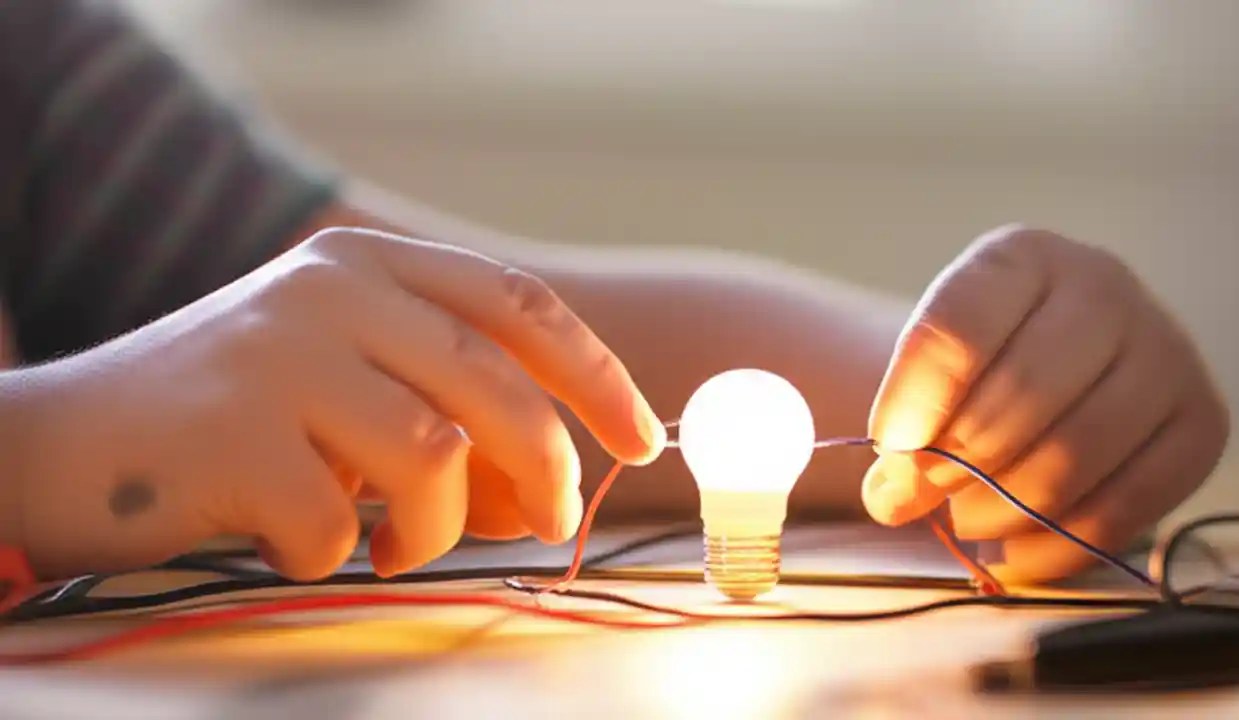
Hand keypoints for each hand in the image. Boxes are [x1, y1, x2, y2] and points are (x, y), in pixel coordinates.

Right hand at [6, 227, 664, 579]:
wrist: (62, 443)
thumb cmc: (232, 423)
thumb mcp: (344, 383)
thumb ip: (444, 407)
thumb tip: (547, 484)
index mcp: (368, 264)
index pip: (519, 302)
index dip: (597, 373)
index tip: (641, 438)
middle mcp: (329, 291)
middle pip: (497, 385)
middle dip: (544, 468)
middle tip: (547, 523)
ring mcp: (279, 354)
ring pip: (434, 458)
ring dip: (433, 526)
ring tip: (391, 541)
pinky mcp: (233, 433)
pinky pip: (342, 524)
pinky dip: (336, 554)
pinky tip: (291, 540)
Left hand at [860, 225, 1228, 581]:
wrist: (1055, 362)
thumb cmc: (980, 363)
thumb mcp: (932, 368)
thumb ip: (905, 425)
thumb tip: (893, 497)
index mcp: (1023, 257)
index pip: (960, 328)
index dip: (916, 399)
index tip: (888, 444)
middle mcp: (1105, 290)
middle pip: (1022, 396)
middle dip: (957, 461)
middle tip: (921, 493)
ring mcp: (1166, 354)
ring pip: (1073, 457)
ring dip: (1002, 509)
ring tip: (965, 517)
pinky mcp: (1202, 424)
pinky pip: (1123, 510)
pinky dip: (1054, 546)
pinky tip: (1014, 549)